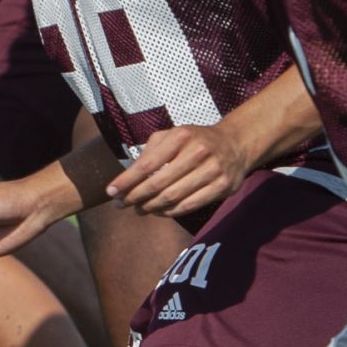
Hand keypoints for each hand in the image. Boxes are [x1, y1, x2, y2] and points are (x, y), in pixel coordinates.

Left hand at [109, 122, 249, 218]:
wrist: (236, 143)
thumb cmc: (195, 140)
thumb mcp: (172, 135)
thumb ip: (150, 151)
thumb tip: (127, 176)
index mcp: (181, 136)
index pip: (147, 164)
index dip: (127, 181)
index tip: (111, 192)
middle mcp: (198, 152)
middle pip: (158, 184)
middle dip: (136, 197)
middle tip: (122, 204)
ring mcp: (212, 170)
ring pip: (173, 197)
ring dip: (151, 207)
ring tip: (139, 209)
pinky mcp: (223, 186)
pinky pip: (190, 205)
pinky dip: (170, 212)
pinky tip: (159, 212)